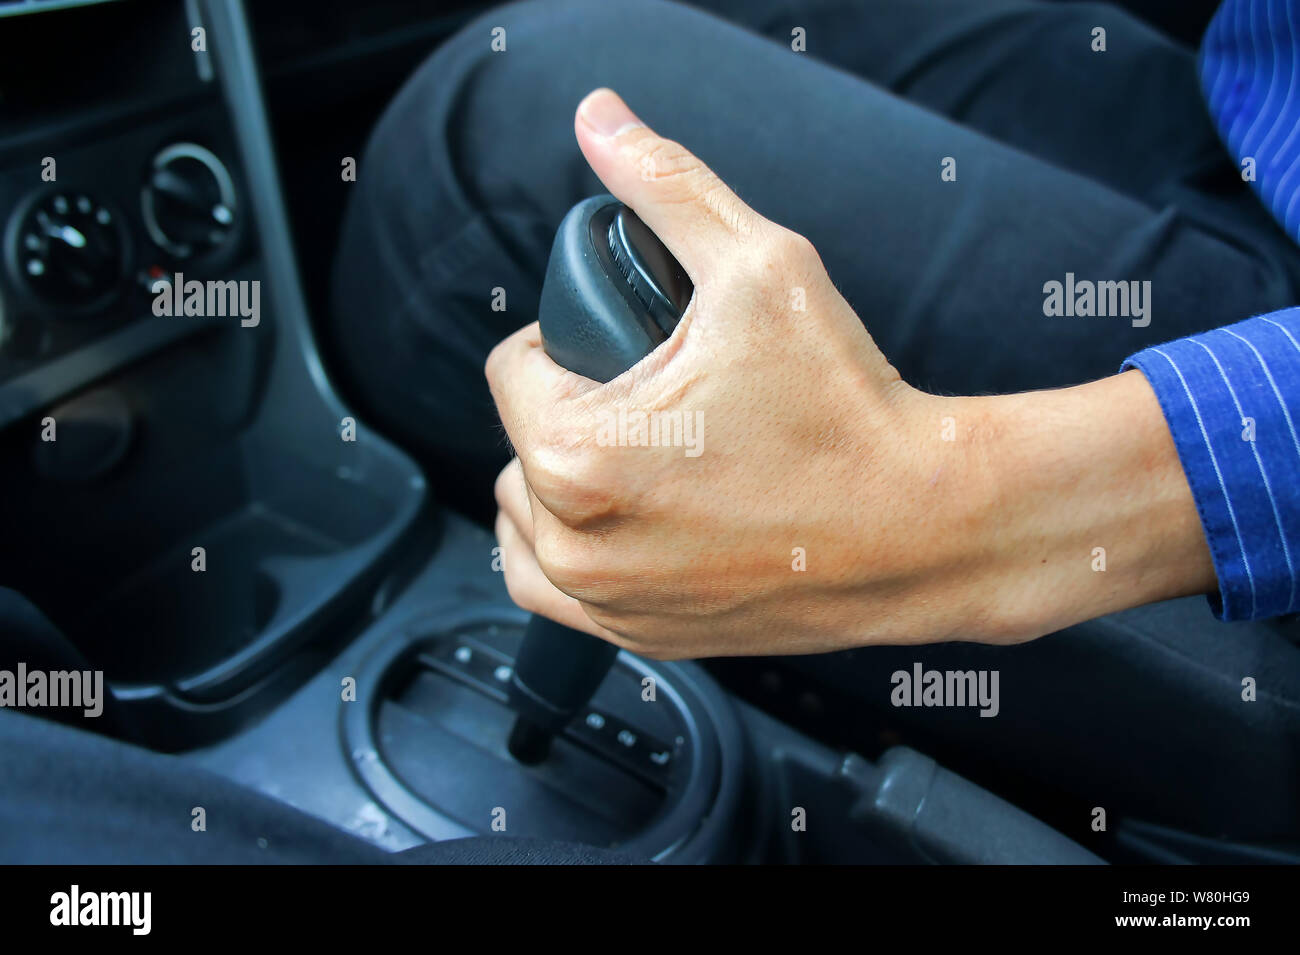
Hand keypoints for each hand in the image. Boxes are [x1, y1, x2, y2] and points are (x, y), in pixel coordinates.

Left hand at [487, 89, 1215, 659]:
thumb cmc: (849, 412)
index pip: (512, 369)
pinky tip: (629, 516)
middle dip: (567, 411)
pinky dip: (572, 549)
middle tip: (651, 399)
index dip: (563, 342)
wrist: (927, 527)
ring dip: (557, 481)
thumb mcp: (763, 268)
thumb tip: (602, 122)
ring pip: (522, 520)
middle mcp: (575, 544)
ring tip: (639, 454)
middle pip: (515, 444)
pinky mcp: (638, 637)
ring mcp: (606, 604)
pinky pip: (553, 589)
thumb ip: (669, 187)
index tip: (622, 347)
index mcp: (578, 454)